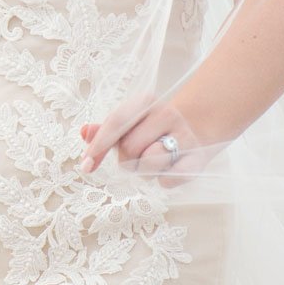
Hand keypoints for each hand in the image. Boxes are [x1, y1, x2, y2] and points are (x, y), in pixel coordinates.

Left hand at [78, 88, 223, 179]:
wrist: (199, 124)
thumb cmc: (154, 127)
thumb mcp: (131, 122)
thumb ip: (107, 129)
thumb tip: (84, 133)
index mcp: (145, 103)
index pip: (116, 123)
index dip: (99, 146)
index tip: (85, 166)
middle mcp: (166, 115)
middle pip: (128, 151)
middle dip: (128, 160)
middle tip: (140, 153)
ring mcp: (184, 136)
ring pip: (148, 167)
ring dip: (146, 170)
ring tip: (156, 158)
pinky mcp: (198, 159)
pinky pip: (167, 181)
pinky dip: (165, 180)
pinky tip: (171, 168)